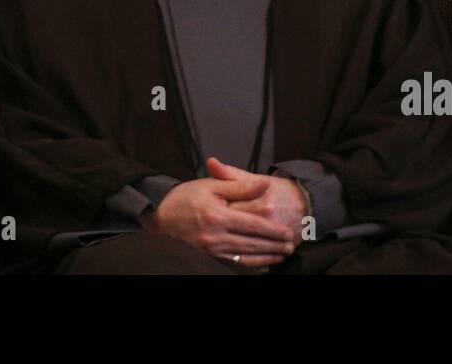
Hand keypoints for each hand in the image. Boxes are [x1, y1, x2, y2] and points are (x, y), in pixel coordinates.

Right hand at [139, 159, 295, 268]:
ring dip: (266, 256)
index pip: (253, 224)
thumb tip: (265, 184)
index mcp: (219, 216)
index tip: (288, 231)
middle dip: (274, 245)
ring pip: (246, 257)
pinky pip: (234, 265)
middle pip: (252, 243)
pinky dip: (251, 266)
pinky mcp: (208, 258)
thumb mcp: (213, 186)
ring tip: (282, 254)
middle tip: (291, 245)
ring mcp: (211, 250)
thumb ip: (241, 186)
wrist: (160, 215)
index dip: (273, 229)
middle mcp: (216, 236)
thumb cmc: (186, 197)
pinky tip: (262, 265)